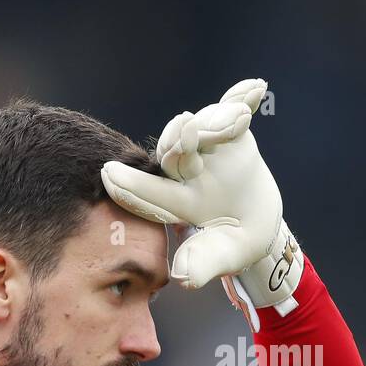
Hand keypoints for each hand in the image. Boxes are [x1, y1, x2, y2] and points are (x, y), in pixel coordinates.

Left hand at [101, 79, 303, 329]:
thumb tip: (183, 277)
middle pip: (174, 153)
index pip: (150, 194)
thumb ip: (206, 263)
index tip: (108, 175)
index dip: (130, 185)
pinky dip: (243, 100)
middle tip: (185, 133)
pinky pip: (234, 110)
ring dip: (216, 122)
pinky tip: (256, 88)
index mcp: (177, 201)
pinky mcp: (231, 132)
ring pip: (204, 128)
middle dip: (178, 142)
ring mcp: (208, 148)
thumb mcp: (226, 255)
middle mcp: (185, 170)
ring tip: (236, 122)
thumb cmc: (234, 242)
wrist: (257, 220)